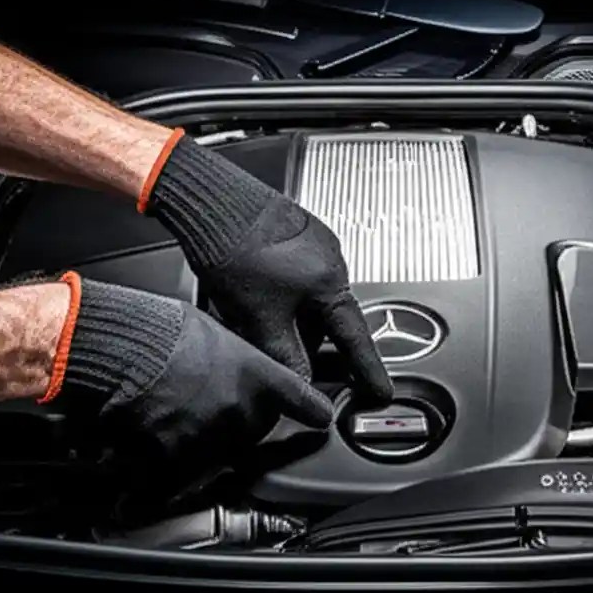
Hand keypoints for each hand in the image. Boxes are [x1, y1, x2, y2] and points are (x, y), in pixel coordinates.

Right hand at [47, 274, 333, 458]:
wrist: (118, 349)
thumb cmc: (155, 329)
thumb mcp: (211, 330)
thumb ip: (232, 358)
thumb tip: (230, 366)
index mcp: (257, 377)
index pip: (301, 400)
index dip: (313, 411)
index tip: (320, 418)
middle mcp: (241, 415)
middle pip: (251, 433)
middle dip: (231, 423)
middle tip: (197, 402)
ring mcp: (211, 444)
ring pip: (214, 459)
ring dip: (194, 449)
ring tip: (162, 421)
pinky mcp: (175, 466)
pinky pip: (172, 484)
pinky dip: (155, 483)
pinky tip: (138, 474)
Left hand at [145, 134, 393, 402]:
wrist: (212, 202)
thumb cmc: (234, 248)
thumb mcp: (260, 319)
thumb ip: (286, 356)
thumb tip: (299, 385)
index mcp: (330, 282)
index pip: (355, 339)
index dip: (368, 370)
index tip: (380, 391)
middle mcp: (331, 260)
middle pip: (329, 319)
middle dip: (311, 342)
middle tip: (293, 361)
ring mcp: (315, 243)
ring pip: (311, 298)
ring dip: (294, 318)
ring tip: (260, 323)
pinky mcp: (295, 233)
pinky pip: (299, 276)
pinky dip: (285, 296)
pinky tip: (257, 299)